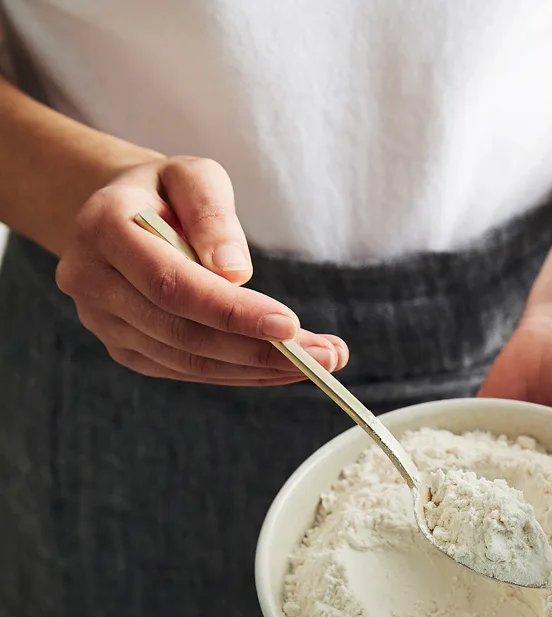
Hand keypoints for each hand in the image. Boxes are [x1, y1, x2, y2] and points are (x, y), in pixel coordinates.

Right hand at [55, 155, 347, 384]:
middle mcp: (93, 281)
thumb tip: (236, 271)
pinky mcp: (127, 350)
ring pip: (189, 360)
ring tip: (319, 362)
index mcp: (103, 228)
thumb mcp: (194, 176)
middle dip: (260, 349)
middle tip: (326, 355)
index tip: (290, 326)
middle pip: (183, 332)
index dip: (232, 312)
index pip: (173, 284)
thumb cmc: (167, 192)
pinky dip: (241, 373)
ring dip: (259, 369)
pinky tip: (283, 367)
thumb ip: (213, 214)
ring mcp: (104, 323)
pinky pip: (189, 370)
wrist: (123, 213)